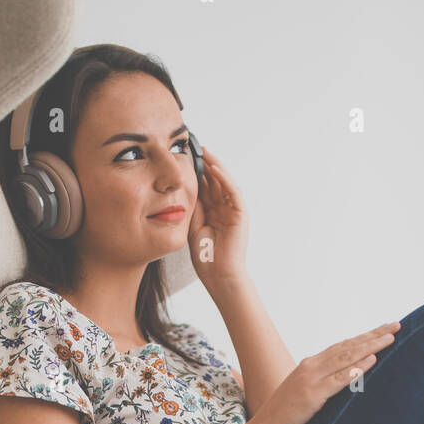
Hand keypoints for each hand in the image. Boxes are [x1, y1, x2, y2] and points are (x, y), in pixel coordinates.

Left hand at [187, 145, 248, 289]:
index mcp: (212, 212)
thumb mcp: (193, 227)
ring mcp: (233, 210)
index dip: (195, 172)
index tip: (183, 157)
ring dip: (214, 165)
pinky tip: (214, 168)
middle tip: (193, 146)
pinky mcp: (240, 214)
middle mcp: (223, 208)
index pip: (204, 186)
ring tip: (204, 151)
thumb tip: (185, 187)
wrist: (219, 276)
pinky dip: (225, 179)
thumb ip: (193, 207)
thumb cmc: (206, 258)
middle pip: (214, 180)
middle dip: (204, 164)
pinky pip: (233, 192)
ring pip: (224, 182)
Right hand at [243, 322, 402, 423]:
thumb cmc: (283, 417)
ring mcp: (310, 380)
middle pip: (348, 346)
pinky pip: (338, 380)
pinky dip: (355, 369)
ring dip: (370, 346)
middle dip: (373, 335)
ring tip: (390, 339)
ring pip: (346, 358)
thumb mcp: (303, 394)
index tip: (384, 330)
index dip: (364, 337)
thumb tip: (341, 381)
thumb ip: (320, 383)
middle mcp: (310, 367)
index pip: (342, 346)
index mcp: (309, 365)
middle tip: (396, 326)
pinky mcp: (312, 396)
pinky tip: (371, 361)